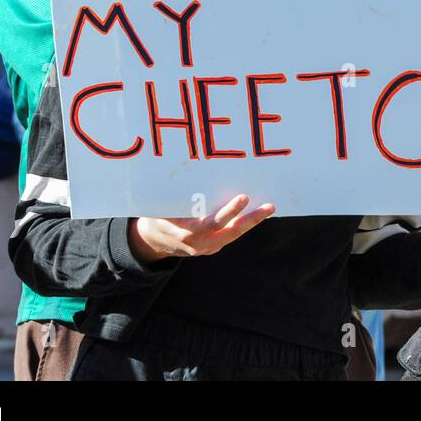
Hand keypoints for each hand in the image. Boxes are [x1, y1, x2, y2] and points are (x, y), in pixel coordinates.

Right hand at [128, 194, 274, 263]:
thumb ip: (178, 196)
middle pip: (229, 232)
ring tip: (269, 208)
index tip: (243, 198)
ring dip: (252, 222)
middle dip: (250, 219)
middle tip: (268, 206)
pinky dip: (244, 225)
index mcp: (184, 231)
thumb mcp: (162, 205)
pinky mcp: (211, 248)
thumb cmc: (158, 214)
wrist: (152, 242)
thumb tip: (199, 172)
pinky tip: (258, 212)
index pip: (211, 223)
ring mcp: (205, 248)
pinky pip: (230, 236)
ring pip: (233, 235)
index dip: (228, 212)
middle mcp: (197, 243)